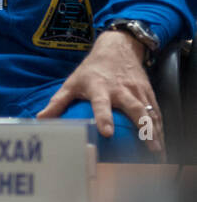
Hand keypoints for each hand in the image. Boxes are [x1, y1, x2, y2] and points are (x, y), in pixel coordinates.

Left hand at [37, 31, 161, 152]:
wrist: (117, 48)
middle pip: (135, 108)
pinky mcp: (148, 92)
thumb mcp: (71, 83)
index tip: (106, 133)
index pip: (101, 104)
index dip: (103, 117)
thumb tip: (40, 120)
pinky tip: (161, 144)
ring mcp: (137, 90)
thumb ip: (57, 103)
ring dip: (156, 132)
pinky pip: (156, 112)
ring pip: (150, 113)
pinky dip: (160, 128)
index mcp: (100, 87)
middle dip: (142, 127)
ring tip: (158, 152)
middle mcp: (121, 89)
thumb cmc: (90, 70)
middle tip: (148, 147)